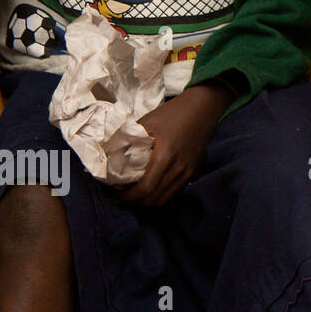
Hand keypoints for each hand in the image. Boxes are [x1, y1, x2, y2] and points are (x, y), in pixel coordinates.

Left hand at [119, 82, 232, 206]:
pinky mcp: (194, 171)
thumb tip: (106, 153)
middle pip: (155, 199)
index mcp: (166, 156)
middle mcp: (179, 168)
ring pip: (166, 199)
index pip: (146, 188)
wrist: (203, 108)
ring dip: (148, 202)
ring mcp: (189, 171)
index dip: (129, 197)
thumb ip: (128, 138)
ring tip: (135, 195)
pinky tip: (152, 188)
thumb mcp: (148, 122)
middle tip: (122, 197)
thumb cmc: (173, 113)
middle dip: (136, 203)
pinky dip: (161, 195)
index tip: (116, 195)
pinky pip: (175, 191)